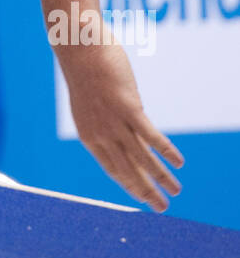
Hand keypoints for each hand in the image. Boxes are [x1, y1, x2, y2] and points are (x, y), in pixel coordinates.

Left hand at [58, 30, 183, 211]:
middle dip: (147, 192)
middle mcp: (101, 135)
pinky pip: (151, 136)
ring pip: (142, 158)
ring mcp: (114, 123)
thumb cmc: (85, 71)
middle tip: (162, 209)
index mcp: (89, 136)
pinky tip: (179, 164)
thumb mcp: (93, 103)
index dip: (130, 185)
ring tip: (175, 193)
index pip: (112, 169)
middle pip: (128, 171)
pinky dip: (166, 152)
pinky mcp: (128, 108)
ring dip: (161, 178)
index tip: (143, 197)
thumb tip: (130, 127)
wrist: (78, 48)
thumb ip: (109, 120)